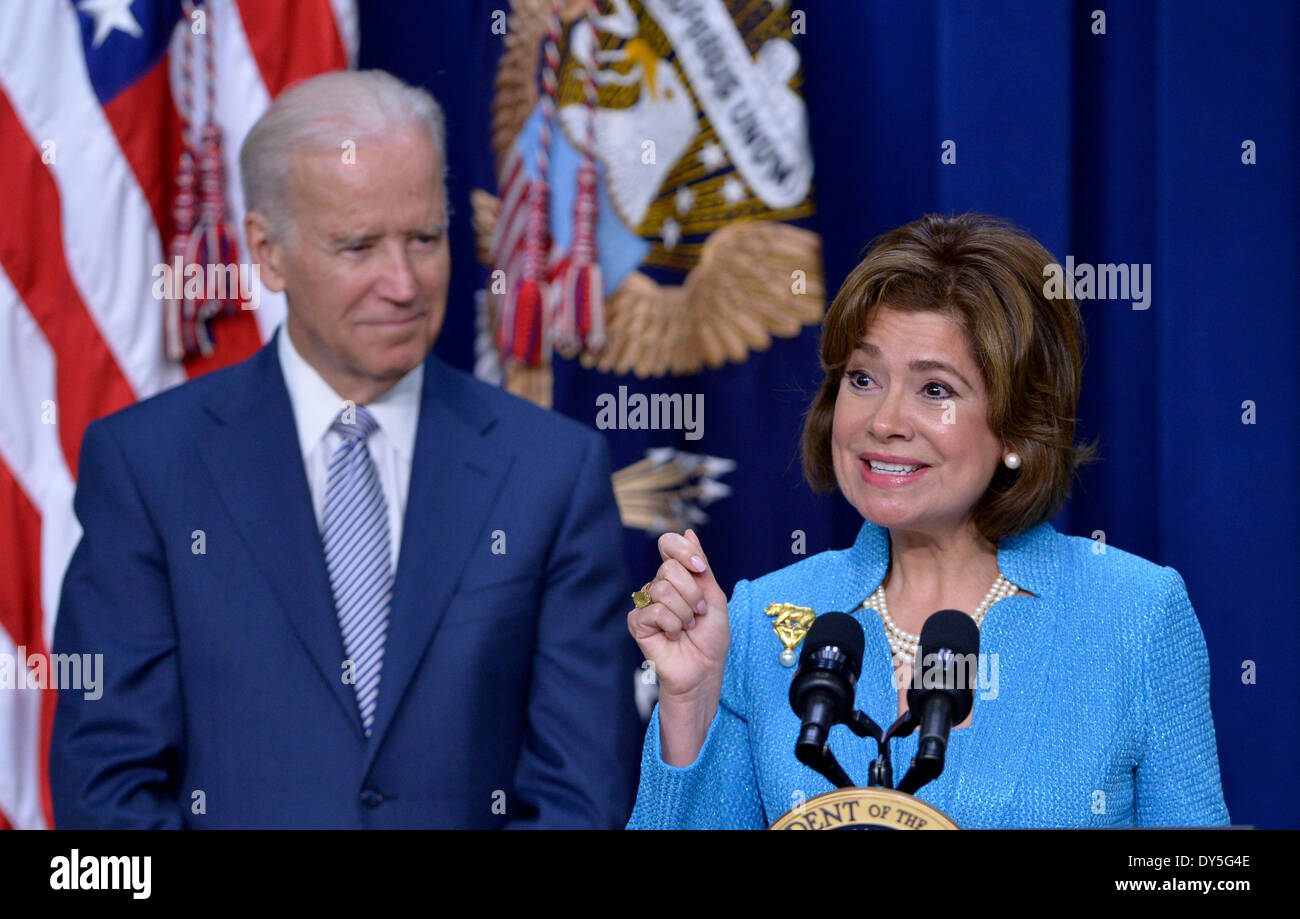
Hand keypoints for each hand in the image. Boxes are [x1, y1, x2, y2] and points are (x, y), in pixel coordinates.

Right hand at [628, 529, 729, 764]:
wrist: (704, 670)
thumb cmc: (710, 638)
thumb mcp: (714, 596)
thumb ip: (700, 565)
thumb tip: (689, 532)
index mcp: (677, 577)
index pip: (668, 544)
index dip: (683, 551)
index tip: (700, 568)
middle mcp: (658, 586)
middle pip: (669, 568)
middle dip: (692, 593)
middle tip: (697, 613)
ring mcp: (646, 604)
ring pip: (662, 589)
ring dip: (684, 613)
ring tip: (686, 627)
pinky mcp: (637, 622)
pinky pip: (654, 610)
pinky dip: (671, 625)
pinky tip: (673, 636)